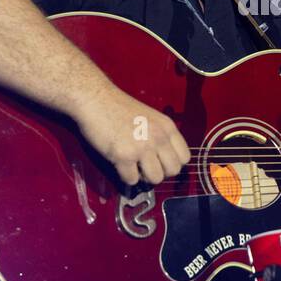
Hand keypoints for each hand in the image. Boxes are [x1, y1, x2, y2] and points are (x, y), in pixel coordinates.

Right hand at [69, 80, 189, 187]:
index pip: (185, 157)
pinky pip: (132, 180)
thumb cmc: (119, 107)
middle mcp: (158, 137)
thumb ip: (161, 136)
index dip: (172, 163)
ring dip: (144, 177)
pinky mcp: (124, 156)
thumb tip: (164, 160)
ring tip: (133, 166)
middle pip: (173, 171)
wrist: (95, 99)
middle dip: (160, 172)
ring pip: (156, 179)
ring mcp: (142, 148)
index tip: (161, 162)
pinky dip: (125, 176)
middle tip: (146, 166)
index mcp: (167, 127)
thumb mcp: (151, 118)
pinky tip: (120, 163)